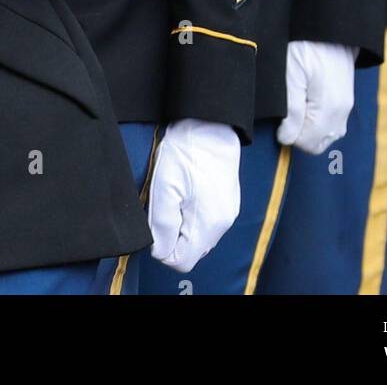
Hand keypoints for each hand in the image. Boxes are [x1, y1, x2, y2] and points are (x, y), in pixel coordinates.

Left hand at [147, 119, 241, 271]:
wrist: (210, 125)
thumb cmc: (186, 153)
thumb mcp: (164, 188)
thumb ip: (161, 226)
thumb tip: (159, 251)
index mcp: (207, 225)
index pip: (181, 261)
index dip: (162, 247)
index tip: (157, 221)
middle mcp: (222, 225)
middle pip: (190, 250)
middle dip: (173, 234)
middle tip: (167, 202)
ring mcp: (228, 213)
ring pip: (198, 236)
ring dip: (183, 223)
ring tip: (178, 193)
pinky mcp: (228, 202)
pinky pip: (207, 222)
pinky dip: (194, 213)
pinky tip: (189, 189)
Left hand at [277, 40, 357, 154]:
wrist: (330, 28)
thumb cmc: (306, 47)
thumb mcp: (291, 75)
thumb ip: (291, 110)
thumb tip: (286, 138)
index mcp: (329, 109)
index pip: (306, 143)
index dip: (288, 134)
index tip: (280, 117)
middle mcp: (341, 113)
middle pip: (317, 144)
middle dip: (299, 134)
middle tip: (287, 111)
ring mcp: (345, 107)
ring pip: (324, 135)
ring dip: (308, 128)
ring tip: (297, 104)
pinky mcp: (345, 100)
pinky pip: (331, 124)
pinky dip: (318, 122)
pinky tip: (306, 103)